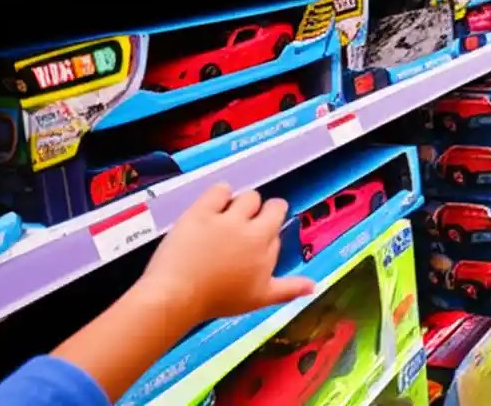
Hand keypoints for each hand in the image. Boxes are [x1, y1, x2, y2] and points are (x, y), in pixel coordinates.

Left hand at [136, 183, 314, 325]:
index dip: (269, 232)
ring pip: (248, 197)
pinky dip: (221, 193)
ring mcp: (226, 219)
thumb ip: (288, 289)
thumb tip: (314, 286)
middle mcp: (251, 230)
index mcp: (265, 248)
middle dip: (265, 211)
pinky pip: (220, 190)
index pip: (277, 228)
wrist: (176, 296)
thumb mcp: (258, 299)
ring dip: (242, 203)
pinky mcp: (202, 212)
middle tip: (248, 223)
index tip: (256, 241)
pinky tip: (216, 202)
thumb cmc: (218, 300)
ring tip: (229, 216)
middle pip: (271, 206)